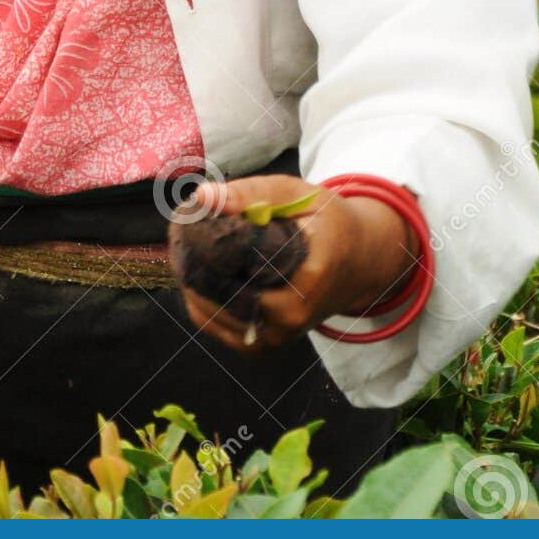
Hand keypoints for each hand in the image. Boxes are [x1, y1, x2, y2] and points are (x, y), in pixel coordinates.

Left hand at [177, 174, 418, 353]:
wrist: (357, 262)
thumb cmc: (325, 222)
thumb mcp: (296, 195)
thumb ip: (251, 194)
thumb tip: (202, 197)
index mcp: (307, 280)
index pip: (240, 268)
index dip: (206, 244)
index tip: (190, 218)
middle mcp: (290, 319)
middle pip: (219, 293)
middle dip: (193, 261)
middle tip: (182, 228)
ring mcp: (274, 337)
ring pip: (209, 312)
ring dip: (192, 279)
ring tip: (187, 245)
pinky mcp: (260, 345)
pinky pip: (213, 324)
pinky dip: (199, 296)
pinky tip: (198, 268)